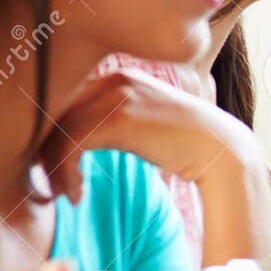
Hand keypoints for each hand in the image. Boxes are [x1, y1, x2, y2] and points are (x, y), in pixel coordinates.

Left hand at [39, 69, 260, 203]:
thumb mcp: (147, 124)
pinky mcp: (118, 118)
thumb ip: (116, 120)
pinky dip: (67, 172)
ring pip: (58, 129)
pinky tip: (77, 194)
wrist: (224, 152)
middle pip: (56, 112)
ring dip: (54, 167)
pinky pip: (71, 144)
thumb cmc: (190, 146)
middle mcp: (116, 78)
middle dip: (46, 150)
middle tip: (50, 183)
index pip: (67, 102)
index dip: (53, 136)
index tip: (57, 167)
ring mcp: (117, 95)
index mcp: (121, 76)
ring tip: (65, 192)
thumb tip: (79, 140)